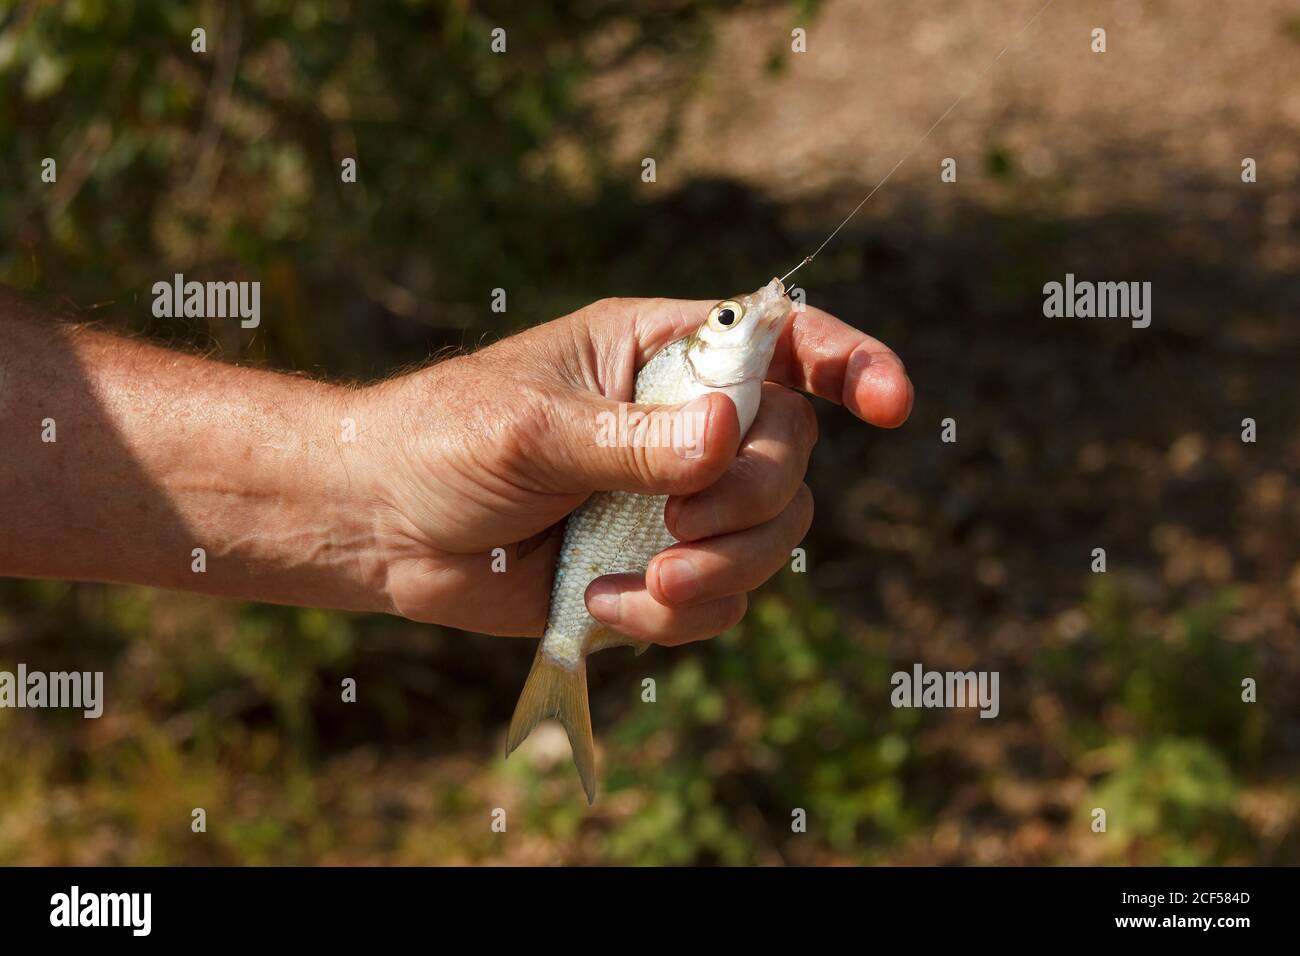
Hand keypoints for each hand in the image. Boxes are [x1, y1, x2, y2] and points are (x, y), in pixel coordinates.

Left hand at [362, 296, 912, 641]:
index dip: (849, 362)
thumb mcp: (527, 430)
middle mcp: (682, 421)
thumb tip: (727, 437)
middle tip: (679, 525)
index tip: (891, 402)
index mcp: (657, 352)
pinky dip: (681, 615)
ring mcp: (675, 499)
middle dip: (751, 501)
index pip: (781, 342)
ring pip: (771, 537)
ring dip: (723, 570)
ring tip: (643, 587)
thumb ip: (628, 439)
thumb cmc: (440, 442)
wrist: (382, 528)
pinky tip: (609, 607)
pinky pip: (721, 599)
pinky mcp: (657, 567)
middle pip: (791, 453)